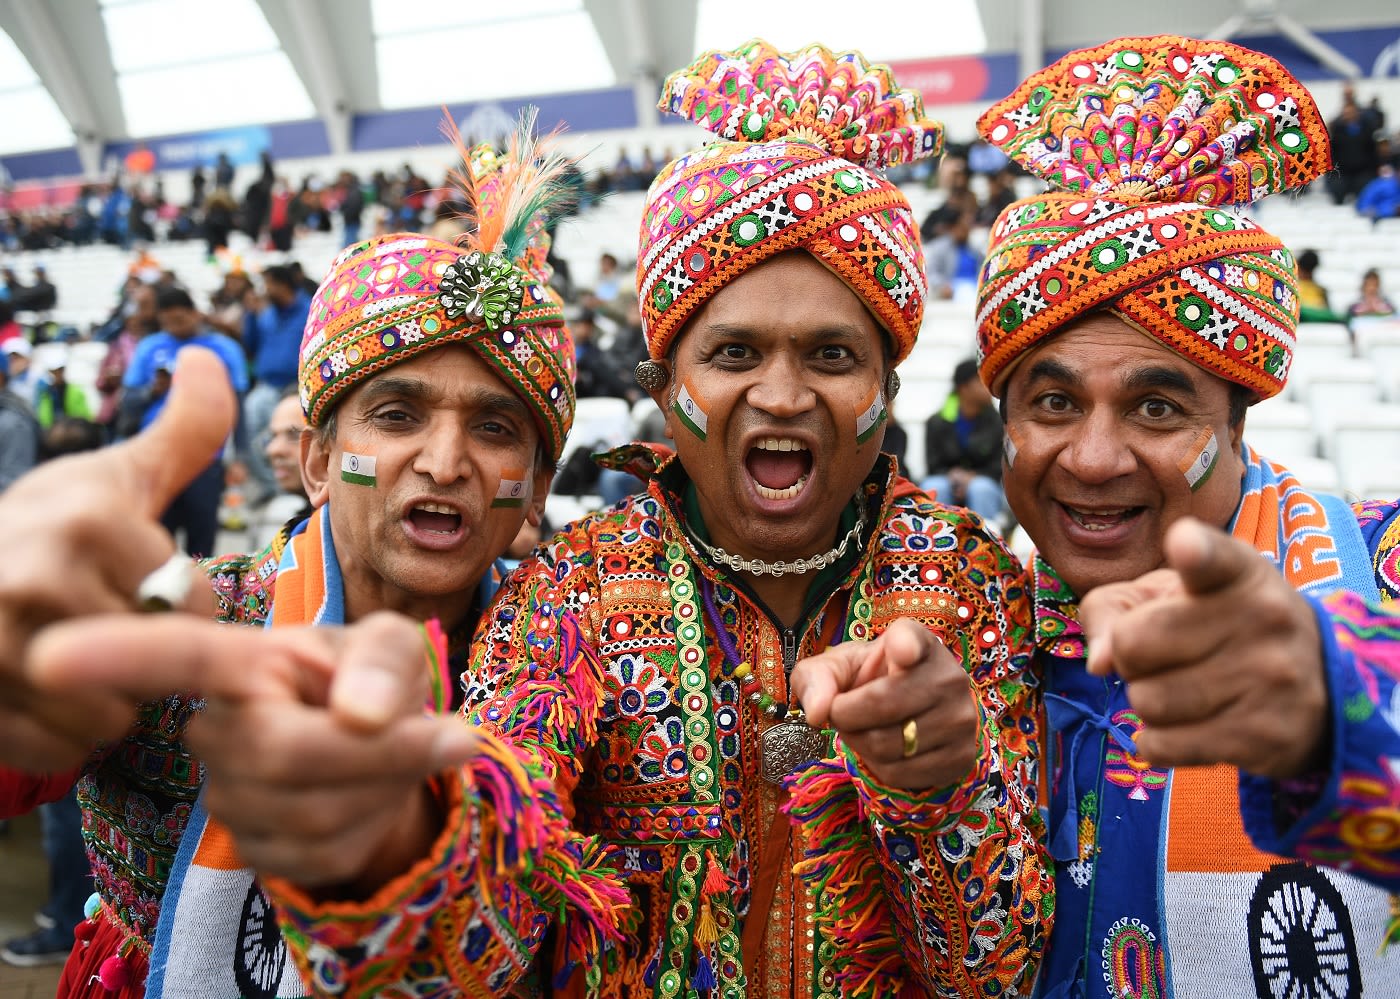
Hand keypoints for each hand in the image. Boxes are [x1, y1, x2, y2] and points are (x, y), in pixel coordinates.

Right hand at [0, 348, 234, 770]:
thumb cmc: (46, 528)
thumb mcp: (114, 476)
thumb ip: (183, 431)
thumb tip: (207, 356)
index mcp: (87, 520)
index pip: (195, 607)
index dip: (179, 609)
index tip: (139, 588)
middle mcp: (33, 577)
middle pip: (151, 665)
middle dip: (142, 658)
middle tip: (100, 625)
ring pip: (103, 717)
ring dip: (100, 704)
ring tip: (69, 658)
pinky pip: (53, 750)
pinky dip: (55, 738)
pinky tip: (34, 696)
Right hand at [28, 611, 479, 892]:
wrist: (386, 747)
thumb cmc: (375, 679)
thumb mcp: (396, 646)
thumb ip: (386, 662)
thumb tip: (362, 713)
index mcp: (244, 661)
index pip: (176, 657)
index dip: (118, 657)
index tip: (56, 656)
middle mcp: (216, 726)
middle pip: (288, 754)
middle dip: (386, 751)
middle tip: (450, 732)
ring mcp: (227, 792)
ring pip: (317, 810)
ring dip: (391, 786)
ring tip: (400, 755)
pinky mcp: (253, 846)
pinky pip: (327, 852)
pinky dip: (379, 824)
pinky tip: (375, 794)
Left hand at [791, 617, 978, 789]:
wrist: (909, 712)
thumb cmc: (870, 681)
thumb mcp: (838, 668)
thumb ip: (817, 678)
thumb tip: (817, 711)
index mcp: (917, 641)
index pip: (914, 641)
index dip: (905, 647)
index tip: (901, 652)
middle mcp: (948, 677)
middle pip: (882, 705)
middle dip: (845, 716)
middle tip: (840, 714)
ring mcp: (961, 719)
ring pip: (887, 746)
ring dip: (858, 743)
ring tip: (861, 729)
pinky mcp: (962, 757)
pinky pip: (901, 773)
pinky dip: (877, 767)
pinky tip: (881, 749)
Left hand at [1081, 517, 1326, 777]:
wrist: (1315, 685)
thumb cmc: (1213, 625)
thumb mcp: (1163, 595)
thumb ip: (1112, 609)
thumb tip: (1099, 663)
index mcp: (1237, 571)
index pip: (1211, 558)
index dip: (1193, 551)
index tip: (1185, 546)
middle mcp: (1263, 618)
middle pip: (1134, 645)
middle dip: (1129, 657)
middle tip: (1160, 656)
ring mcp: (1272, 679)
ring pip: (1147, 702)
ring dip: (1144, 701)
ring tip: (1178, 688)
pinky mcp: (1267, 736)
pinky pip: (1164, 746)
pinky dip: (1155, 742)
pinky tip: (1182, 725)